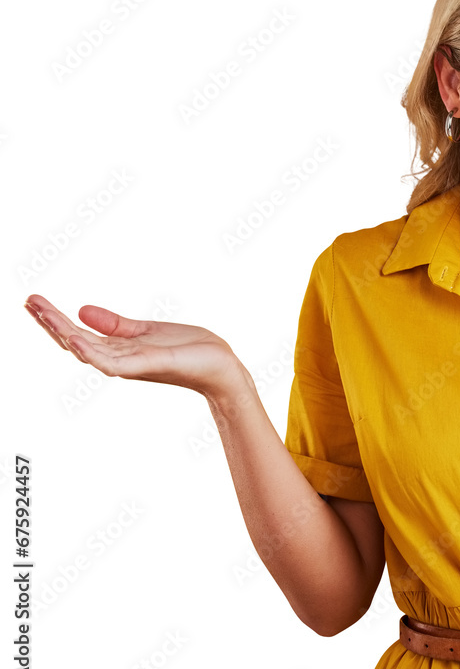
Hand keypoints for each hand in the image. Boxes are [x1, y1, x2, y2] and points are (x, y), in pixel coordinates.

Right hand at [24, 294, 247, 398]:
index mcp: (119, 350)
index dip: (55, 319)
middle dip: (51, 324)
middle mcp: (120, 360)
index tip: (34, 301)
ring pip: (89, 352)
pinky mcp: (149, 365)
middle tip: (29, 302)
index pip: (78, 334)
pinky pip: (115, 363)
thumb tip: (82, 311)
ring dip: (65, 333)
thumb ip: (116, 325)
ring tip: (43, 314)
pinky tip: (76, 340)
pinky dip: (93, 354)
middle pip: (76, 343)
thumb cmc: (190, 350)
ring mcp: (133, 365)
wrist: (222, 366)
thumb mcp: (147, 330)